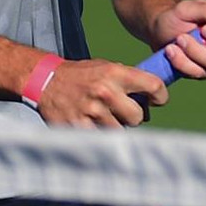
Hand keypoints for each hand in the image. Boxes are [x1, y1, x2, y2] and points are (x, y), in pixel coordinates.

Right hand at [36, 57, 167, 127]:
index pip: (154, 86)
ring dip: (115, 126)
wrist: (45, 80)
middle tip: (122, 112)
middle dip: (133, 116)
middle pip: (138, 117)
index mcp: (115, 73)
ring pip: (120, 131)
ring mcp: (93, 111)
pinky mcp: (80, 127)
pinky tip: (91, 124)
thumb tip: (152, 98)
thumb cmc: (79, 75)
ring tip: (102, 116)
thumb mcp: (105, 67)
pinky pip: (102, 139)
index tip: (156, 101)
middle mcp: (106, 92)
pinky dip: (100, 134)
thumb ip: (128, 80)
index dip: (160, 96)